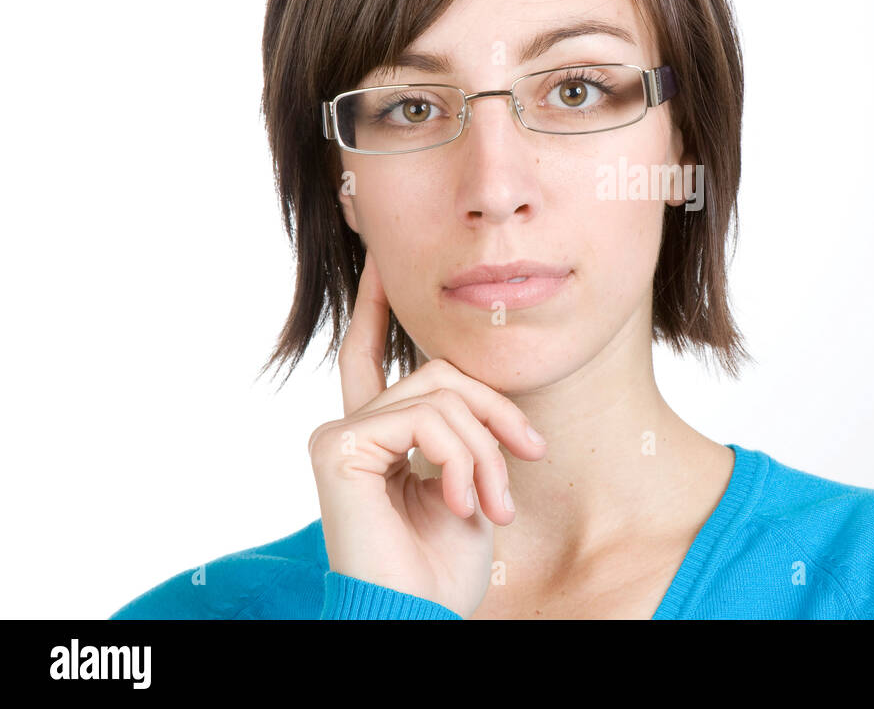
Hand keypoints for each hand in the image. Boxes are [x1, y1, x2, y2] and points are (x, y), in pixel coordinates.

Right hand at [308, 251, 546, 616]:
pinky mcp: (337, 448)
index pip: (374, 356)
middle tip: (530, 457)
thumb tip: (475, 387)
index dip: (379, 306)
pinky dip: (461, 458)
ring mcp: (338, 436)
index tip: (382, 260)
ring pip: (442, 396)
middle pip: (442, 373)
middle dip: (497, 411)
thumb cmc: (443, 570)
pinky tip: (462, 503)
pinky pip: (425, 419)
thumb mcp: (470, 482)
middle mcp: (350, 429)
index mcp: (377, 436)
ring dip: (486, 451)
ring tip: (494, 504)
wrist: (417, 618)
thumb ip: (461, 429)